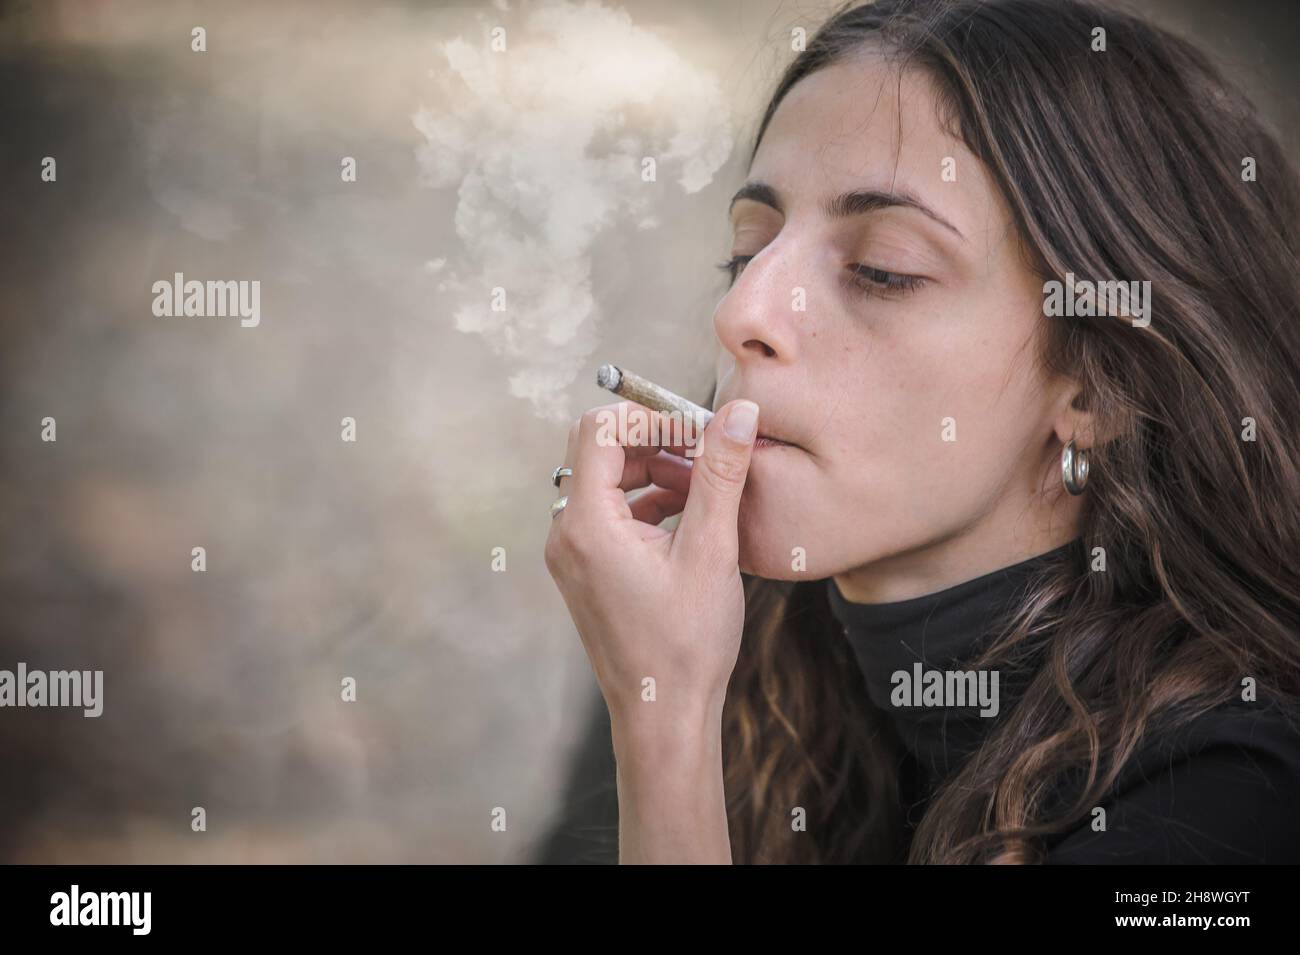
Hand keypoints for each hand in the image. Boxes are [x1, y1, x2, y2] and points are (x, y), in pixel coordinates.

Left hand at [544, 398, 759, 729]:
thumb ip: (720, 474)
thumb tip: (738, 413)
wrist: (663, 715)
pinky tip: (691, 514)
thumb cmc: (684, 644)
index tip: (697, 430)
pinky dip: (647, 501)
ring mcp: (572, 553)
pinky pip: (610, 513)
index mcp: (586, 524)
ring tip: (706, 486)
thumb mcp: (710, 551)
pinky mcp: (587, 570)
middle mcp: (566, 533)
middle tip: (706, 451)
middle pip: (599, 451)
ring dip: (654, 471)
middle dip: (654, 442)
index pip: (601, 431)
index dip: (650, 419)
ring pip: (607, 481)